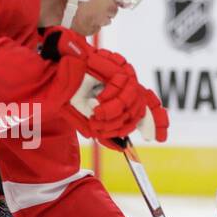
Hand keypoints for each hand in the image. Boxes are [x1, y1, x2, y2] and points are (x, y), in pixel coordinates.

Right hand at [41, 29, 165, 140]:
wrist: (58, 74)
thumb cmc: (72, 95)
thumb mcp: (89, 118)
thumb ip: (105, 130)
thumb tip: (120, 148)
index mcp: (123, 95)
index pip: (149, 107)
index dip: (157, 122)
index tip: (158, 139)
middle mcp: (127, 85)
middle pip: (138, 111)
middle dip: (119, 126)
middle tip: (98, 125)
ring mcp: (125, 76)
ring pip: (131, 104)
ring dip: (112, 115)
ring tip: (96, 115)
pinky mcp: (119, 68)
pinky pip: (122, 92)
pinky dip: (109, 100)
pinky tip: (98, 100)